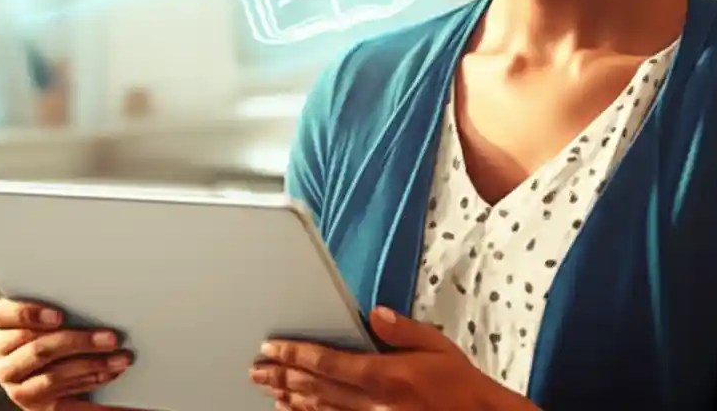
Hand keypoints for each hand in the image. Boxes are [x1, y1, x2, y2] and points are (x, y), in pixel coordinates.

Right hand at [0, 297, 134, 410]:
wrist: (51, 373)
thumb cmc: (56, 332)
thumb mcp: (52, 316)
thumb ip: (62, 305)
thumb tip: (93, 294)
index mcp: (2, 328)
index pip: (2, 316)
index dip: (30, 315)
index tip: (60, 316)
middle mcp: (3, 358)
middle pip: (38, 348)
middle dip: (79, 343)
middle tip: (111, 338)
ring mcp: (16, 385)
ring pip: (52, 377)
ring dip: (92, 366)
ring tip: (119, 360)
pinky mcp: (33, 406)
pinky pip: (63, 400)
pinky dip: (90, 387)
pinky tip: (109, 377)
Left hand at [249, 306, 536, 410]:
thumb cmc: (460, 386)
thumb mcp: (438, 346)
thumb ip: (402, 330)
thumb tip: (373, 314)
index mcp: (385, 375)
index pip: (327, 363)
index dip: (295, 355)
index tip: (271, 348)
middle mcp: (372, 403)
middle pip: (314, 388)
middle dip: (281, 376)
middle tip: (255, 369)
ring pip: (319, 409)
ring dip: (288, 398)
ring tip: (266, 388)